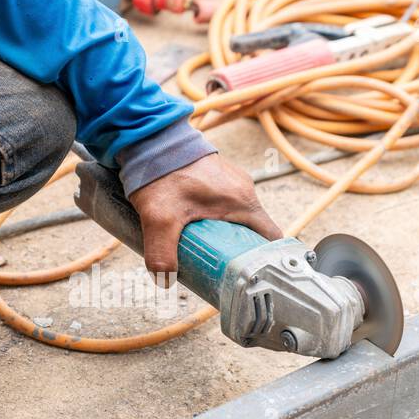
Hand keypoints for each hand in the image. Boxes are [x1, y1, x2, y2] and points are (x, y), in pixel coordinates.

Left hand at [129, 152, 282, 277]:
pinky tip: (192, 228)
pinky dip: (213, 220)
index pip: (270, 238)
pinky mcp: (215, 178)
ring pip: (236, 219)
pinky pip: (222, 206)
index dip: (265, 260)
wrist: (148, 138)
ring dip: (223, 236)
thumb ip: (162, 252)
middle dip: (238, 253)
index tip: (253, 277)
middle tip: (220, 271)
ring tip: (203, 251)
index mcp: (243, 201)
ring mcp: (230, 182)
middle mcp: (242, 190)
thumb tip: (164, 280)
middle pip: (252, 232)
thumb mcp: (160, 218)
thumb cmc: (162, 171)